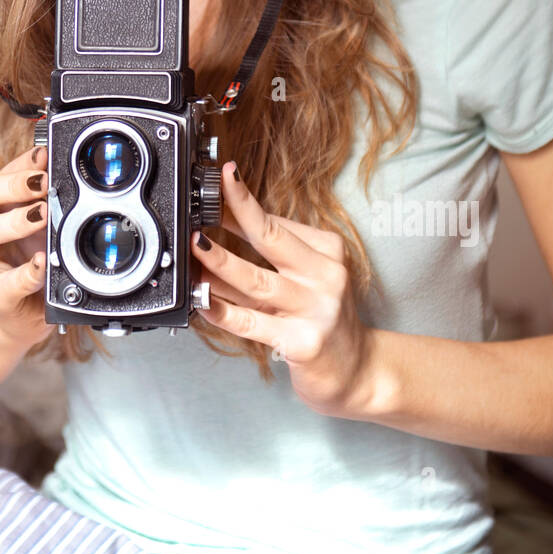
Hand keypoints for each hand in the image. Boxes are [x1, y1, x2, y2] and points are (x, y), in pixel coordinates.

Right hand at [0, 144, 50, 352]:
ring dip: (11, 222)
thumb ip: (41, 195)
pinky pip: (3, 287)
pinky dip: (25, 273)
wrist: (20, 313)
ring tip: (43, 216)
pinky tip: (43, 263)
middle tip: (42, 184)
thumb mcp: (35, 222)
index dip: (15, 165)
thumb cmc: (27, 258)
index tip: (44, 156)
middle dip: (7, 185)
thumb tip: (55, 160)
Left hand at [192, 163, 377, 418]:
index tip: (222, 181)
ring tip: (193, 249)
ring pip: (255, 280)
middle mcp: (325, 275)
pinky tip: (202, 302)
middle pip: (269, 238)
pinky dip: (222, 311)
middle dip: (234, 214)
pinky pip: (252, 323)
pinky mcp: (301, 343)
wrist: (358, 372)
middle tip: (201, 205)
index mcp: (328, 251)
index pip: (277, 222)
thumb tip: (221, 227)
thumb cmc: (325, 319)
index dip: (243, 202)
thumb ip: (274, 255)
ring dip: (218, 263)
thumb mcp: (310, 277)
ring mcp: (315, 310)